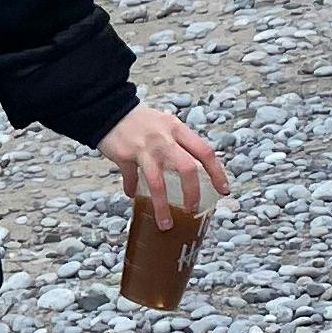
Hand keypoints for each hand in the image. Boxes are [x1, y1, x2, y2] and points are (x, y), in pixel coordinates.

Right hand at [98, 103, 230, 227]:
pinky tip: (132, 195)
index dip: (217, 173)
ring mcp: (144, 148)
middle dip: (192, 192)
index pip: (205, 152)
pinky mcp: (124, 156)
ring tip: (165, 224)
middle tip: (193, 209)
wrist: (108, 108)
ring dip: (162, 206)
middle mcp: (163, 138)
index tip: (223, 190)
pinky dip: (132, 189)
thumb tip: (194, 167)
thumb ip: (179, 142)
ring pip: (157, 182)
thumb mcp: (166, 124)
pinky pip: (132, 179)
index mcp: (177, 129)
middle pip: (186, 168)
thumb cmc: (141, 120)